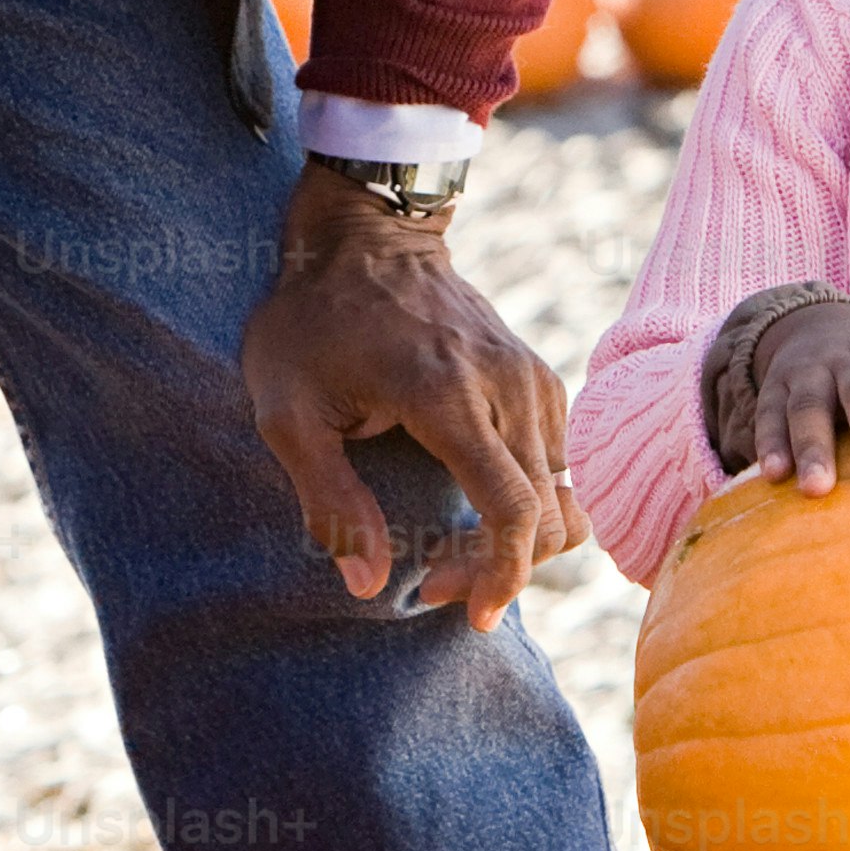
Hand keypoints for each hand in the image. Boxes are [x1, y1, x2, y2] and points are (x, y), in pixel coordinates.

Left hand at [239, 162, 572, 631]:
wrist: (365, 235)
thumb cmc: (311, 322)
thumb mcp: (286, 411)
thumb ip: (328, 499)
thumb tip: (370, 585)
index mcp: (448, 395)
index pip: (514, 509)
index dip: (504, 575)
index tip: (474, 615)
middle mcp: (508, 387)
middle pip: (547, 515)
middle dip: (499, 568)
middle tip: (430, 585)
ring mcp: (532, 379)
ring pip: (563, 494)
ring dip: (516, 541)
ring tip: (446, 553)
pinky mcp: (539, 379)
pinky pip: (557, 464)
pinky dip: (527, 503)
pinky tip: (469, 508)